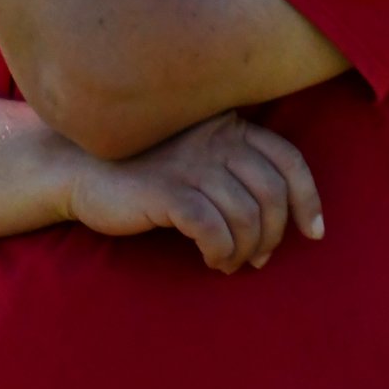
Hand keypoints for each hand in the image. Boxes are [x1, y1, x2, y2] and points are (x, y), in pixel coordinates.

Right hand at [66, 111, 323, 272]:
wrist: (76, 167)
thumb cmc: (140, 169)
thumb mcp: (191, 155)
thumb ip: (230, 166)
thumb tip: (277, 222)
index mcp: (225, 126)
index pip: (288, 160)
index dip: (308, 200)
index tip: (311, 232)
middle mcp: (212, 140)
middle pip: (271, 195)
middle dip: (272, 236)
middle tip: (257, 259)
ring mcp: (189, 164)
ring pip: (246, 217)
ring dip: (245, 251)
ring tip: (227, 262)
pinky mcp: (166, 192)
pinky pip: (214, 230)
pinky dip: (220, 252)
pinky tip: (210, 259)